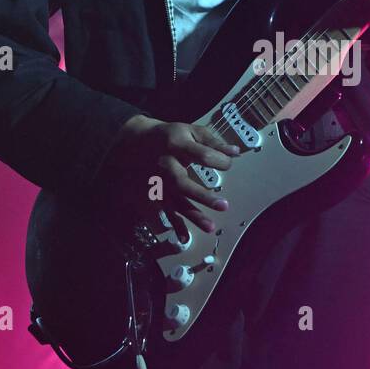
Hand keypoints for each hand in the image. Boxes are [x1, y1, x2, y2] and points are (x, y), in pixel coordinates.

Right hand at [103, 115, 239, 233]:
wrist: (133, 142)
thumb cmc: (169, 136)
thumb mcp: (189, 130)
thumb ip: (212, 141)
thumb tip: (235, 152)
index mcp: (176, 145)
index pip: (202, 155)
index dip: (219, 160)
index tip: (228, 164)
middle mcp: (165, 165)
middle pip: (182, 183)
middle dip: (202, 196)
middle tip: (224, 205)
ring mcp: (158, 182)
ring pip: (175, 202)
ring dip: (193, 215)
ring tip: (211, 227)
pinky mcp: (154, 194)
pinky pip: (165, 211)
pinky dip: (174, 225)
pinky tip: (185, 238)